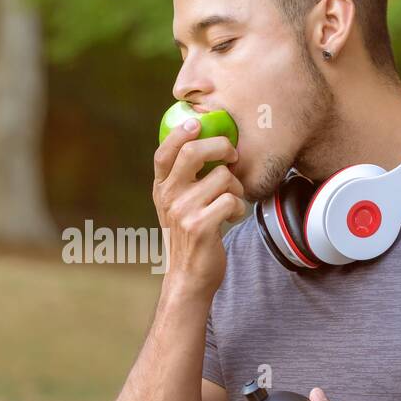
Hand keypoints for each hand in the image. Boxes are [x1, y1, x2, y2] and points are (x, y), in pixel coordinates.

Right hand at [152, 117, 245, 296]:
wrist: (188, 276)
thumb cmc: (190, 237)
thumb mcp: (177, 206)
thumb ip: (183, 180)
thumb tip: (204, 142)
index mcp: (161, 189)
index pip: (164, 152)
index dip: (180, 133)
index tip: (198, 124)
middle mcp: (168, 197)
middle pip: (194, 152)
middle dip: (221, 147)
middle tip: (232, 155)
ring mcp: (183, 211)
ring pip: (223, 177)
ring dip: (236, 189)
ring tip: (231, 202)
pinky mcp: (200, 226)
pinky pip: (231, 200)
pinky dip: (239, 208)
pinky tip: (232, 217)